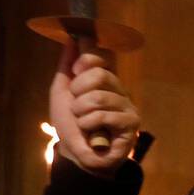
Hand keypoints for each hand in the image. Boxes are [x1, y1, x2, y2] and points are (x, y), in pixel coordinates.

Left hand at [49, 38, 139, 176]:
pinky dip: (89, 125)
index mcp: (105, 82)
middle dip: (79, 92)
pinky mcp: (131, 126)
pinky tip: (91, 133)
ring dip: (81, 113)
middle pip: (101, 75)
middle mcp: (120, 92)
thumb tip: (70, 39)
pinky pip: (104, 116)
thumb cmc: (70, 126)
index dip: (86, 61)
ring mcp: (128, 109)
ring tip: (83, 123)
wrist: (76, 155)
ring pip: (100, 98)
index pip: (101, 59)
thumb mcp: (62, 93)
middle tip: (77, 107)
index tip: (76, 71)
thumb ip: (66, 67)